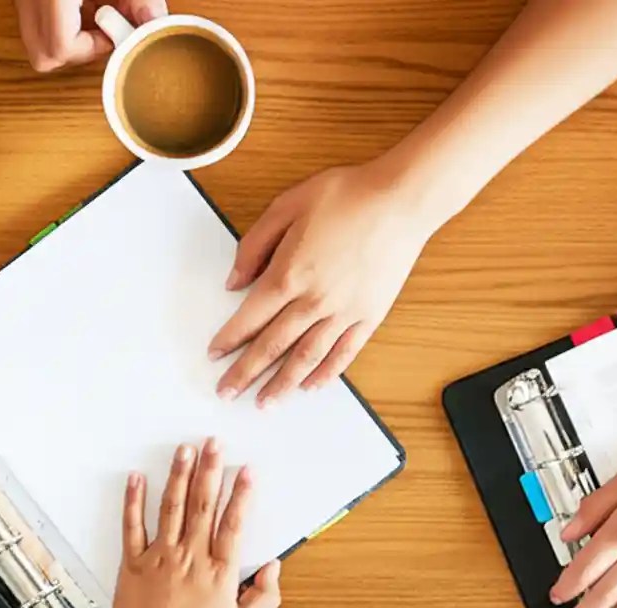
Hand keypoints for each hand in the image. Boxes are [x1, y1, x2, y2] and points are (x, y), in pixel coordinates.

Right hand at [14, 0, 166, 71]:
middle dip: (76, 54)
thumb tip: (155, 26)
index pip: (59, 47)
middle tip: (101, 34)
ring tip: (93, 16)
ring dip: (69, 39)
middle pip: (42, 55)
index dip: (90, 51)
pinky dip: (63, 22)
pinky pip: (37, 22)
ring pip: (36, 41)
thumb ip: (140, 0)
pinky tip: (83, 4)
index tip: (111, 37)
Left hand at [104, 439, 282, 607]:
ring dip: (178, 474)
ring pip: (170, 506)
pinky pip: (133, 524)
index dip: (242, 494)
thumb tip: (275, 567)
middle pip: (201, 504)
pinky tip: (138, 477)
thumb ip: (264, 596)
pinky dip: (133, 499)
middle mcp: (189, 557)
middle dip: (210, 469)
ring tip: (184, 449)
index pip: (233, 523)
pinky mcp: (134, 560)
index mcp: (218, 572)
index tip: (247, 469)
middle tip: (214, 443)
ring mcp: (160, 556)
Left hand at [207, 163, 434, 406]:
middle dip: (245, 373)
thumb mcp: (287, 206)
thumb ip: (254, 246)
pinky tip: (311, 386)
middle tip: (227, 392)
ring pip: (305, 358)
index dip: (229, 339)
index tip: (215, 354)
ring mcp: (344, 313)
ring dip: (282, 384)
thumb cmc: (346, 195)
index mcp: (289, 274)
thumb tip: (234, 281)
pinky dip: (325, 373)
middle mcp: (314, 301)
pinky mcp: (369, 316)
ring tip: (265, 402)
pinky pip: (343, 353)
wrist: (401, 200)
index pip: (250, 318)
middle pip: (272, 346)